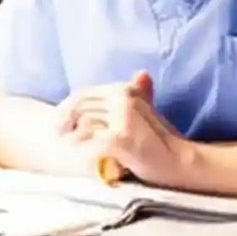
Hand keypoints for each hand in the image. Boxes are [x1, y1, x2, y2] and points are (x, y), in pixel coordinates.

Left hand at [57, 71, 191, 185]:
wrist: (178, 161)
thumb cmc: (161, 139)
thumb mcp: (148, 113)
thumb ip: (139, 95)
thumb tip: (141, 73)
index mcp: (126, 90)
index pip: (83, 94)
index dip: (66, 109)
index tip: (58, 124)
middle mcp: (123, 97)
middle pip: (79, 106)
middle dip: (65, 122)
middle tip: (58, 137)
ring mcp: (122, 116)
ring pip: (83, 122)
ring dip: (74, 137)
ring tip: (72, 148)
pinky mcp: (120, 136)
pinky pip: (90, 140)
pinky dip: (84, 149)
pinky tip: (84, 157)